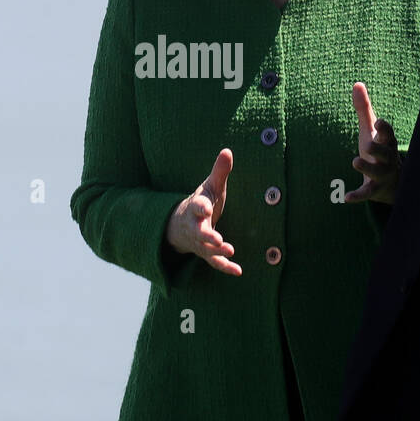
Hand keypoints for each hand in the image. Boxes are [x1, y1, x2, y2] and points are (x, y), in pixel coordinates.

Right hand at [165, 149, 240, 275]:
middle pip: (199, 232)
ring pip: (206, 248)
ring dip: (217, 251)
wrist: (181, 226)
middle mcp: (195, 226)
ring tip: (230, 250)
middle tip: (217, 240)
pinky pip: (214, 262)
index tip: (205, 207)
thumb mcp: (210, 187)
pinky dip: (225, 267)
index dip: (201, 206)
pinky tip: (238, 270)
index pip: (197, 206)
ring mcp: (199, 242)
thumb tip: (227, 150)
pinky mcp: (205, 253)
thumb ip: (219, 172)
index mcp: (196, 207)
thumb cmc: (202, 203)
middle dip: (207, 236)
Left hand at [345, 82, 399, 203]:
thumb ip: (364, 109)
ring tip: (354, 162)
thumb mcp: (370, 130)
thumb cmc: (379, 150)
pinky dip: (357, 196)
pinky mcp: (375, 189)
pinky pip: (367, 193)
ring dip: (367, 167)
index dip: (385, 128)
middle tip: (367, 144)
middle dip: (377, 148)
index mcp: (387, 142)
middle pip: (385, 152)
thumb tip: (357, 83)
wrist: (393, 183)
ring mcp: (382, 174)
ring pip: (376, 171)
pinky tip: (345, 197)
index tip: (379, 122)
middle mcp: (387, 158)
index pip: (389, 134)